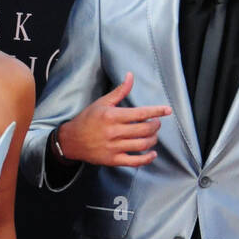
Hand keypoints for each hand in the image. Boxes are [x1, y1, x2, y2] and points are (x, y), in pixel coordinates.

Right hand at [56, 73, 171, 167]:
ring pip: (142, 145)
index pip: (141, 113)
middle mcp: (114, 132)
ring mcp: (113, 147)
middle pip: (144, 130)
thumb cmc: (87, 120)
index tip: (168, 110)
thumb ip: (120, 91)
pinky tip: (152, 154)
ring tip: (153, 135)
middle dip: (155, 126)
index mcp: (112, 116)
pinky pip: (134, 162)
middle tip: (156, 123)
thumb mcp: (102, 102)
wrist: (71, 141)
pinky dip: (146, 159)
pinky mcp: (112, 160)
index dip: (157, 111)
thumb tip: (130, 76)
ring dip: (153, 140)